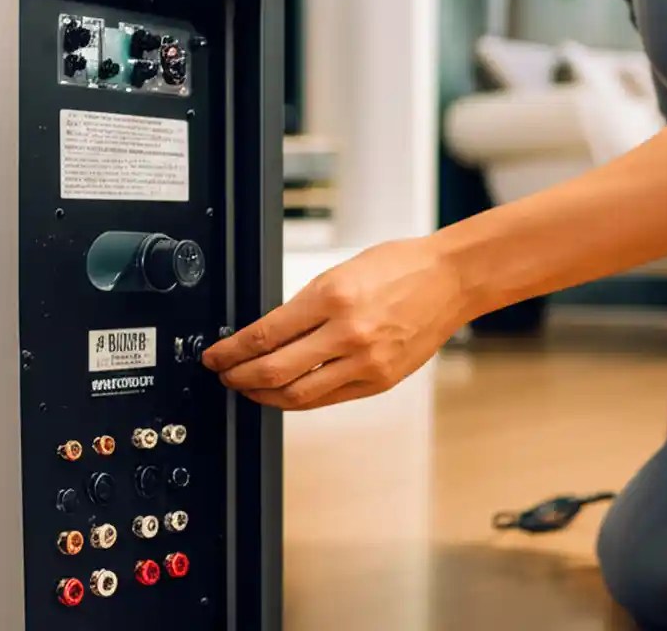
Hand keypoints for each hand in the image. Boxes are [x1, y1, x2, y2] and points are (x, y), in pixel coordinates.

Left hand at [202, 237, 469, 409]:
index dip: (231, 351)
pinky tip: (285, 394)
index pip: (264, 334)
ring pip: (298, 394)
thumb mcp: (340, 272)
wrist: (451, 279)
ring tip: (248, 388)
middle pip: (274, 371)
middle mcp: (347, 332)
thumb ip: (305, 305)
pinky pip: (327, 399)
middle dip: (238, 377)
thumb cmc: (401, 267)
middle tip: (223, 375)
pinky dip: (299, 400)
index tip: (216, 355)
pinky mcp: (379, 380)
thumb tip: (267, 334)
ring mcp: (365, 361)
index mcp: (332, 296)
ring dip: (263, 395)